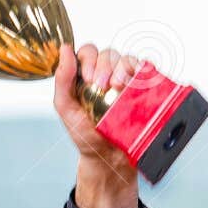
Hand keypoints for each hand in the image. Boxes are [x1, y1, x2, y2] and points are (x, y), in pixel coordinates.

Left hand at [54, 43, 140, 207]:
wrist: (108, 158)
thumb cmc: (87, 135)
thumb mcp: (67, 109)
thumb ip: (62, 80)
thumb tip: (64, 50)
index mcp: (86, 77)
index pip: (88, 52)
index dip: (89, 60)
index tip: (89, 79)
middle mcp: (106, 75)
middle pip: (108, 53)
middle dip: (105, 66)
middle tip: (103, 86)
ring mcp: (126, 81)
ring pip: (126, 59)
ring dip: (123, 68)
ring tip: (119, 87)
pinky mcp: (142, 88)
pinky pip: (145, 70)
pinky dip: (141, 72)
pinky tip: (134, 83)